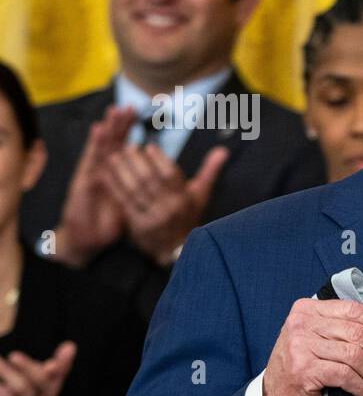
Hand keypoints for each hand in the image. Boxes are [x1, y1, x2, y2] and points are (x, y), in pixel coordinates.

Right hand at [54, 105, 133, 265]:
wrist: (89, 238)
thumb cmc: (110, 220)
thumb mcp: (132, 201)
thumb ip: (142, 186)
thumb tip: (161, 178)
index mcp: (116, 173)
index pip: (123, 145)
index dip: (129, 129)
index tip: (137, 111)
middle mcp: (104, 169)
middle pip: (113, 142)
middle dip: (120, 124)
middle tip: (128, 105)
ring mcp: (93, 173)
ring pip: (102, 146)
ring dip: (108, 128)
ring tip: (114, 110)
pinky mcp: (84, 180)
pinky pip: (91, 160)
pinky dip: (95, 144)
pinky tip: (98, 130)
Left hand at [103, 143, 227, 264]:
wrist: (176, 249)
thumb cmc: (188, 216)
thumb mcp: (200, 195)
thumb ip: (210, 170)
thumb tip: (223, 150)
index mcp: (184, 199)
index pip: (171, 174)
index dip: (159, 159)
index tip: (148, 146)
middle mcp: (170, 208)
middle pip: (151, 180)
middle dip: (138, 162)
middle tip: (128, 147)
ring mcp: (153, 218)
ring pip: (135, 189)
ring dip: (123, 171)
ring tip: (114, 156)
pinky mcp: (138, 225)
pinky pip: (124, 202)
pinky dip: (115, 187)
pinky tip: (107, 174)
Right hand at [262, 298, 362, 395]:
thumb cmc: (302, 365)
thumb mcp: (316, 337)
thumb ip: (340, 327)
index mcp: (307, 309)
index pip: (354, 310)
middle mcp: (301, 323)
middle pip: (357, 333)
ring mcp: (300, 346)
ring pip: (354, 355)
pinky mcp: (303, 369)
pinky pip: (344, 374)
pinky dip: (359, 385)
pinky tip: (362, 391)